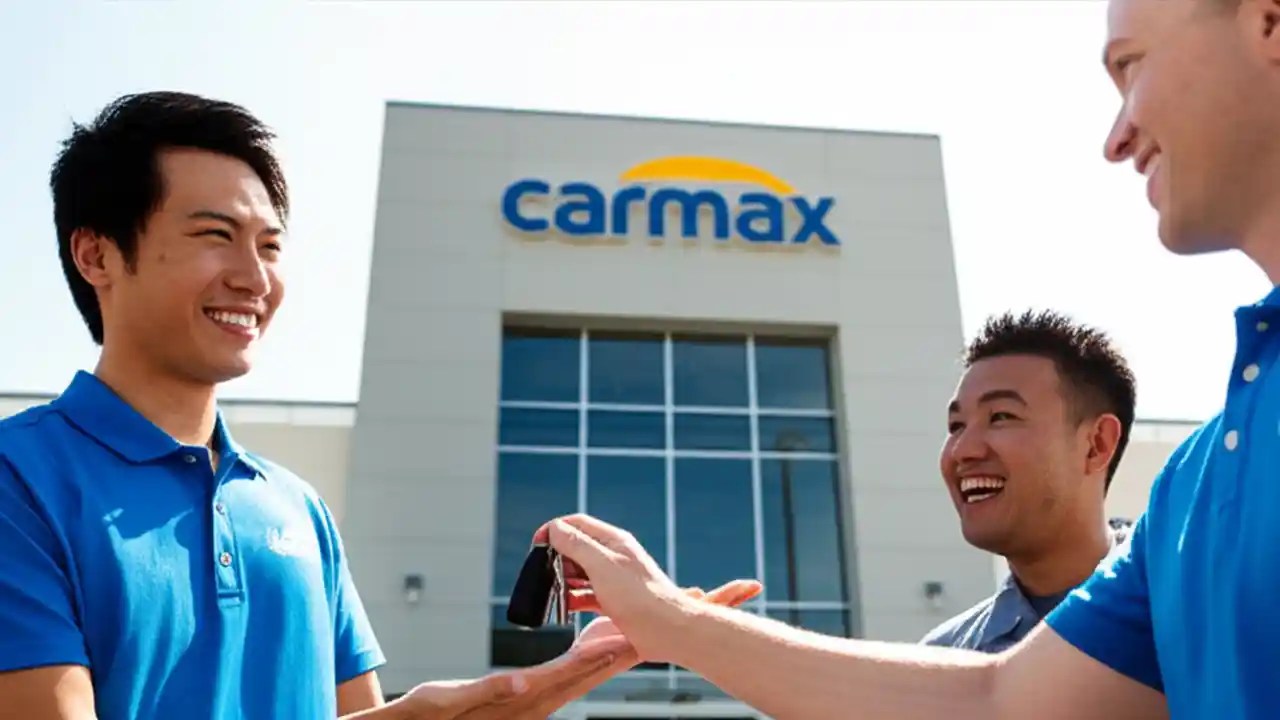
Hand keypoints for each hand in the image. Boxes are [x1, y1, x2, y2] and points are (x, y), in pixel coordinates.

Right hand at [392, 635, 629, 718]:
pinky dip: (576, 667)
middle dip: (608, 659)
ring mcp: (526, 709)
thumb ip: (486, 691)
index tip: (617, 642)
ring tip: (623, 642)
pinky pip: (557, 685)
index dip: (591, 658)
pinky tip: (583, 655)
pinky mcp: (519, 707)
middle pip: (577, 680)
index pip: (562, 677)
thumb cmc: (425, 716)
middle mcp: (528, 708)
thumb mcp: (447, 701)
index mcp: (516, 703)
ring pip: (572, 683)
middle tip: (638, 638)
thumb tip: (522, 682)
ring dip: (598, 663)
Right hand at [535, 513, 741, 662]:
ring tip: (551, 592)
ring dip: (563, 580)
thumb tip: (554, 529)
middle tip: (542, 574)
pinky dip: (573, 599)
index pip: (577, 524)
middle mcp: (613, 557)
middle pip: (576, 548)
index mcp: (613, 541)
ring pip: (580, 573)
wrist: (668, 631)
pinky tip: (564, 608)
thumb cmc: (639, 596)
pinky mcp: (614, 601)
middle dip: (556, 558)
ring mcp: (614, 579)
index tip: (536, 545)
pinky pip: (587, 595)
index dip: (554, 530)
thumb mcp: (602, 565)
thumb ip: (577, 545)